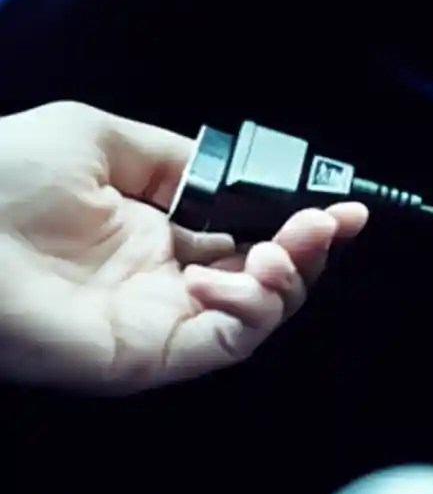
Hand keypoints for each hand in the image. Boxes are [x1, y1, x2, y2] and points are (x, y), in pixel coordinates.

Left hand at [0, 102, 367, 393]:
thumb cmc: (3, 178)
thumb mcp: (99, 137)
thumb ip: (172, 156)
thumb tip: (226, 168)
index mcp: (157, 233)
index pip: (250, 236)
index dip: (299, 223)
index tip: (338, 207)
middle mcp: (167, 280)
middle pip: (269, 279)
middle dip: (310, 249)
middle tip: (325, 223)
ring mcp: (161, 321)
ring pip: (260, 317)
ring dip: (288, 283)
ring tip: (277, 251)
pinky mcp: (151, 356)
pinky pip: (225, 344)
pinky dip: (246, 314)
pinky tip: (221, 278)